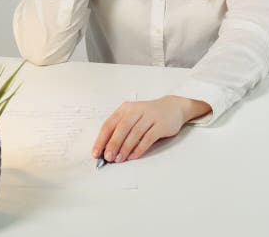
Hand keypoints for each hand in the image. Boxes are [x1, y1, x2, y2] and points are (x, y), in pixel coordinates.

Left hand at [91, 96, 210, 162]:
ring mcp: (149, 116)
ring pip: (134, 133)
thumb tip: (107, 149)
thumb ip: (120, 130)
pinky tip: (133, 156)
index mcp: (125, 108)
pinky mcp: (161, 124)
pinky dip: (139, 148)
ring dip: (125, 148)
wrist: (172, 108)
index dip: (101, 139)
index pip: (109, 124)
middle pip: (121, 128)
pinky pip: (148, 138)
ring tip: (119, 159)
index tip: (96, 153)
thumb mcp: (132, 117)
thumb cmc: (148, 116)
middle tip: (108, 157)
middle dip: (113, 144)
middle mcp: (136, 110)